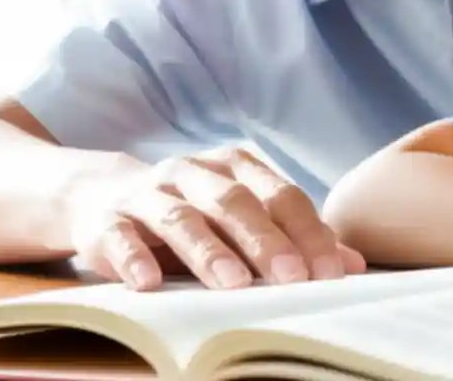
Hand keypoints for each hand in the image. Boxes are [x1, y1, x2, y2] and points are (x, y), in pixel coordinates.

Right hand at [64, 146, 366, 290]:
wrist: (99, 196)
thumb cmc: (190, 213)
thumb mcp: (242, 219)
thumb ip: (293, 238)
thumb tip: (352, 265)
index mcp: (235, 168)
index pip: (280, 196)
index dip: (307, 232)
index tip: (330, 272)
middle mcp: (192, 173)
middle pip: (235, 203)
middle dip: (266, 241)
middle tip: (292, 278)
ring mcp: (147, 194)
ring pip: (181, 218)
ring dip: (209, 251)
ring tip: (234, 284)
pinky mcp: (105, 220)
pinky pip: (119, 236)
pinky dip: (134, 258)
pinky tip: (149, 284)